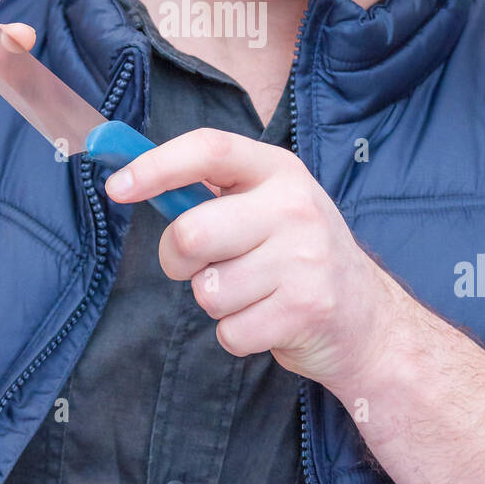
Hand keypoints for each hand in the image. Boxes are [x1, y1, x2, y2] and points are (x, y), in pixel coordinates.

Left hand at [104, 127, 400, 393]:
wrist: (368, 319)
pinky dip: (236, 334)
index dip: (155, 165)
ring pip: (207, 290)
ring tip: (252, 293)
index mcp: (279, 170)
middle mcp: (295, 207)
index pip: (209, 149)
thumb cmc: (296, 256)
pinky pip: (229, 331)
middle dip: (177, 259)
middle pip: (192, 231)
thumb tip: (128, 177)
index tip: (116, 187)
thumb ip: (209, 192)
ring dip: (215, 301)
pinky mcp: (305, 310)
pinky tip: (268, 320)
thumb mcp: (268, 205)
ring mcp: (304, 259)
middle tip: (195, 266)